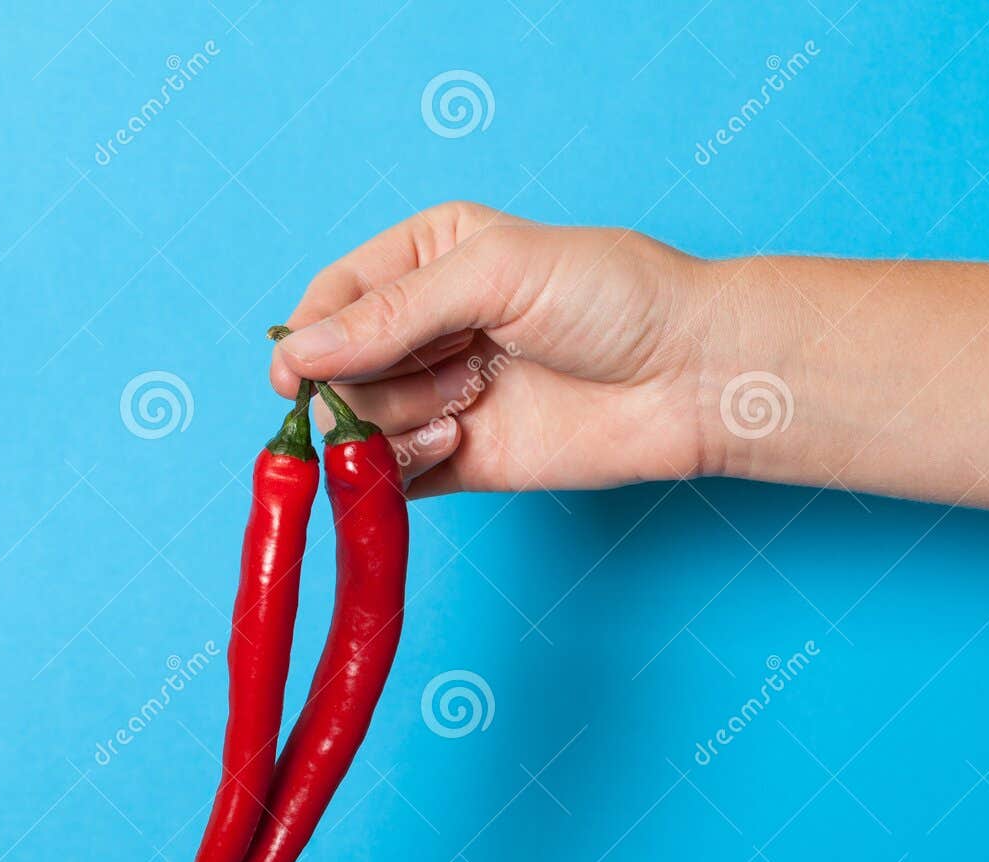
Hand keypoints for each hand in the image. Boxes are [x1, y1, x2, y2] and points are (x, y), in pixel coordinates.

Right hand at [269, 202, 722, 496]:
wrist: (691, 379)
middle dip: (375, 376)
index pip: (333, 296)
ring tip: (470, 401)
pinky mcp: (463, 459)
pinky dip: (407, 468)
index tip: (297, 372)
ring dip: (402, 417)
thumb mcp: (496, 274)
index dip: (310, 335)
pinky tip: (461, 440)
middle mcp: (428, 326)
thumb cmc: (615, 298)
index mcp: (427, 256)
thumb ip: (393, 312)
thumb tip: (301, 352)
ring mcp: (442, 395)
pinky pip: (393, 477)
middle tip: (451, 370)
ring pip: (361, 424)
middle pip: (338, 367)